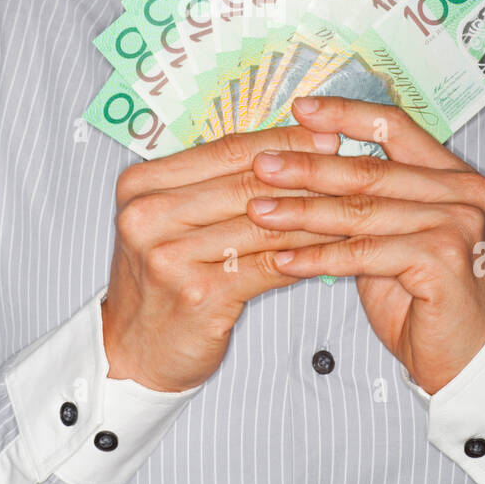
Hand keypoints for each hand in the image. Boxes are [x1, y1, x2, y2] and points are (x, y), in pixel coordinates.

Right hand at [103, 122, 344, 392]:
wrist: (133, 350)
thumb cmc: (161, 280)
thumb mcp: (169, 220)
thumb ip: (211, 185)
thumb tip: (285, 150)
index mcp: (141, 185)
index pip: (225, 149)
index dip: (282, 139)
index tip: (324, 133)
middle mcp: (148, 215)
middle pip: (246, 183)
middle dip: (306, 173)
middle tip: (350, 166)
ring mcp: (170, 256)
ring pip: (263, 224)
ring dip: (314, 214)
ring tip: (351, 205)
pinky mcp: (199, 294)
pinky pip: (269, 265)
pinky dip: (306, 255)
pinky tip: (334, 249)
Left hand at [245, 97, 484, 394]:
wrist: (462, 358)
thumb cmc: (423, 298)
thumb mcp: (394, 235)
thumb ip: (368, 198)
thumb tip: (304, 163)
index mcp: (454, 176)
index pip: (396, 127)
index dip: (345, 115)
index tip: (300, 109)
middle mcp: (464, 194)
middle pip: (371, 170)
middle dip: (308, 167)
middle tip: (261, 164)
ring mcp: (458, 226)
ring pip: (362, 212)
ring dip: (302, 212)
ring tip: (259, 211)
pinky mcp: (443, 262)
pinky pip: (364, 253)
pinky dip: (318, 257)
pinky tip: (284, 259)